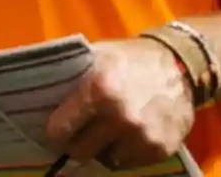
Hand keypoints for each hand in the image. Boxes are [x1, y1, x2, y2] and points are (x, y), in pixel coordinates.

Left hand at [45, 38, 194, 170]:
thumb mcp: (99, 56)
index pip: (59, 130)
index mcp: (99, 91)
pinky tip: (131, 133)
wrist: (182, 64)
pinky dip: (126, 152)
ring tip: (111, 130)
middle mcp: (120, 117)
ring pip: (106, 160)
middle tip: (84, 131)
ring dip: (105, 149)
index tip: (61, 127)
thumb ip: (72, 76)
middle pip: (80, 151)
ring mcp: (142, 136)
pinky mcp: (160, 150)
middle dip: (78, 142)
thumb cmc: (132, 58)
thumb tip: (38, 93)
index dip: (58, 129)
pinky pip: (129, 163)